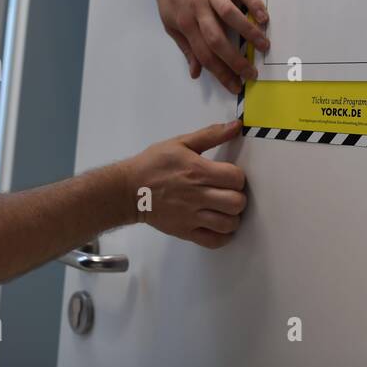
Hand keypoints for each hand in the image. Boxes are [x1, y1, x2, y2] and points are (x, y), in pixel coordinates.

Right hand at [120, 120, 247, 248]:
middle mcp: (198, 196)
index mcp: (198, 172)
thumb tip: (237, 125)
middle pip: (236, 203)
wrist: (128, 189)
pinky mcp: (185, 232)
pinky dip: (222, 235)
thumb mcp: (180, 143)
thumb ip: (210, 134)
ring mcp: (192, 217)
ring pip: (228, 224)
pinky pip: (214, 241)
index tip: (228, 176)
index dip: (237, 177)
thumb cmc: (154, 163)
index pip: (236, 178)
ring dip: (232, 216)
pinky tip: (218, 225)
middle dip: (238, 197)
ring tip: (224, 209)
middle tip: (228, 193)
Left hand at [152, 0, 269, 94]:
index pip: (204, 54)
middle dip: (235, 60)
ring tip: (263, 47)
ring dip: (248, 33)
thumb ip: (185, 47)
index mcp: (185, 23)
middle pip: (217, 40)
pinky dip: (253, 4)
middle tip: (252, 74)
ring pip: (230, 15)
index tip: (235, 86)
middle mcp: (197, 8)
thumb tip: (196, 72)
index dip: (221, 73)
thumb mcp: (170, 21)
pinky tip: (264, 17)